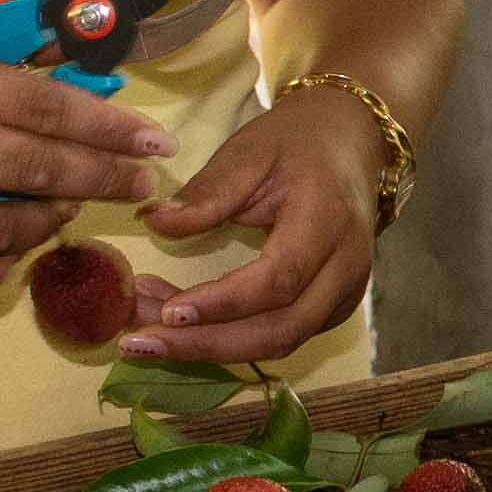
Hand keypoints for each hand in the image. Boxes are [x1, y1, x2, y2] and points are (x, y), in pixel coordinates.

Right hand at [0, 0, 175, 293]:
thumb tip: (46, 31)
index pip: (35, 107)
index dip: (104, 127)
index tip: (151, 139)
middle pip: (32, 173)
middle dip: (102, 180)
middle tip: (140, 183)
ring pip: (0, 234)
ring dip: (48, 224)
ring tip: (63, 206)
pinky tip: (8, 242)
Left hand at [127, 86, 389, 369]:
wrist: (349, 143)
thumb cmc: (295, 143)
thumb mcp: (249, 152)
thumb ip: (207, 192)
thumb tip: (153, 223)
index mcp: (327, 219)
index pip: (277, 279)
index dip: (223, 304)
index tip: (166, 313)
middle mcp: (347, 264)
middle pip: (282, 329)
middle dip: (208, 344)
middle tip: (142, 342)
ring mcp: (347, 291)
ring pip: (283, 343)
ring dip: (214, 348)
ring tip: (153, 336)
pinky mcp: (336, 306)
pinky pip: (285, 338)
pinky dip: (234, 343)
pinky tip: (188, 331)